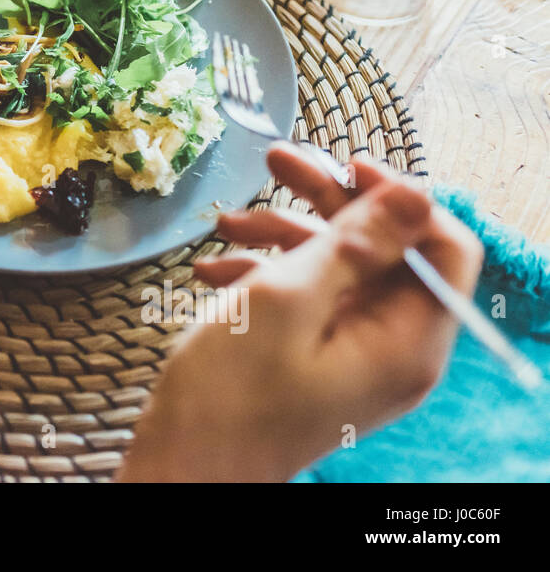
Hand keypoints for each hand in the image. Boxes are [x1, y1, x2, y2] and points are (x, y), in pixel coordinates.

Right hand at [117, 144, 482, 481]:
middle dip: (326, 202)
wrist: (185, 468)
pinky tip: (213, 268)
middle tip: (274, 160)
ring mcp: (354, 356)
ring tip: (222, 223)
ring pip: (337, 270)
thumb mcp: (288, 298)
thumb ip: (354, 242)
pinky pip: (309, 300)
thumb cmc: (231, 393)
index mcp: (407, 340)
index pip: (445, 248)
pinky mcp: (318, 361)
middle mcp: (392, 348)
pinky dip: (266, 275)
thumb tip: (416, 192)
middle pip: (385, 251)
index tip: (346, 162)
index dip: (402, 197)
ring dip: (282, 236)